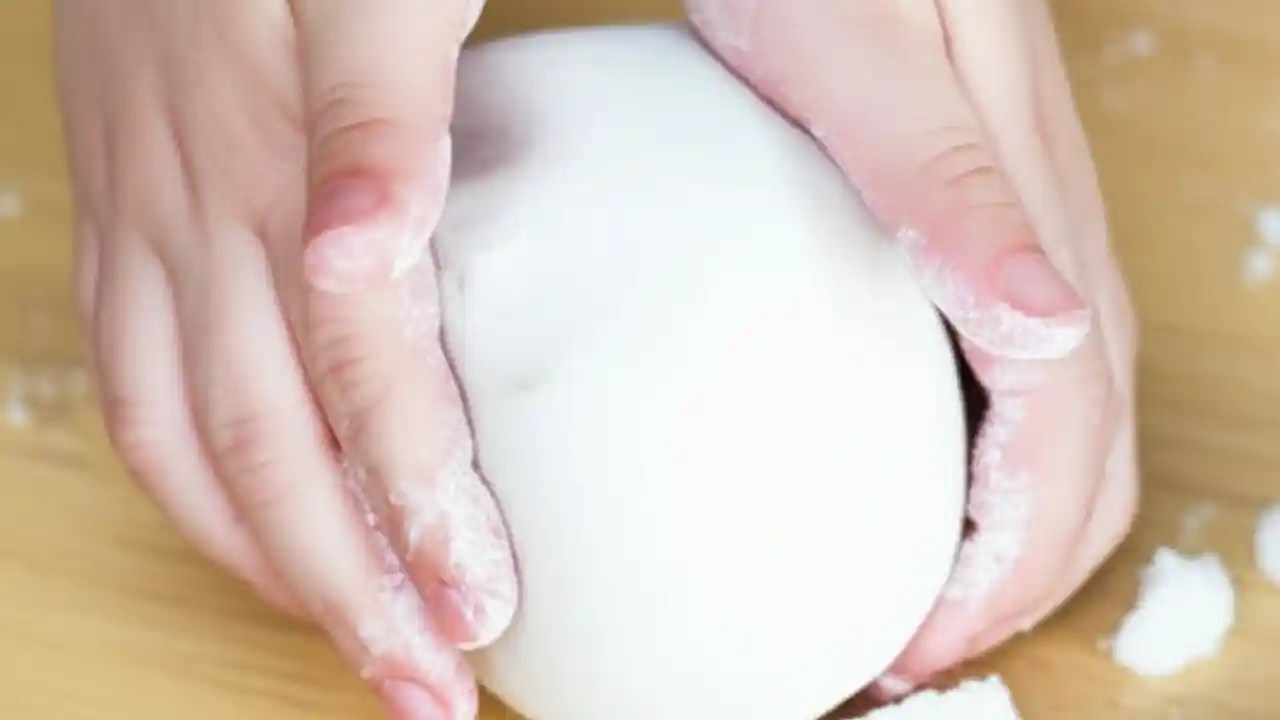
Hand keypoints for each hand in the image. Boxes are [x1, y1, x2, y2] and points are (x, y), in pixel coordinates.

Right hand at [54, 2, 513, 717]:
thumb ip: (377, 120)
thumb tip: (360, 254)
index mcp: (280, 168)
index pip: (358, 377)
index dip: (417, 504)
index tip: (480, 611)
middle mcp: (196, 213)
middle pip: (267, 444)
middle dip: (346, 585)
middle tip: (426, 688)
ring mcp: (142, 215)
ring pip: (179, 436)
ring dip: (263, 557)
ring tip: (342, 640)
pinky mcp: (120, 206)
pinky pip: (129, 377)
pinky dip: (188, 480)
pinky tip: (246, 526)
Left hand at [688, 0, 1137, 694]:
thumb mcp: (862, 63)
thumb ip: (954, 191)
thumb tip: (1053, 336)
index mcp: (1030, 217)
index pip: (1062, 431)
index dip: (1006, 561)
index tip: (921, 644)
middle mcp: (1049, 237)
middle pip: (1091, 448)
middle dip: (1024, 574)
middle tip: (918, 647)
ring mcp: (1026, 230)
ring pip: (1069, 416)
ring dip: (1015, 529)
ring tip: (925, 596)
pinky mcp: (984, 218)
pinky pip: (1019, 366)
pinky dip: (989, 455)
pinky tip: (917, 476)